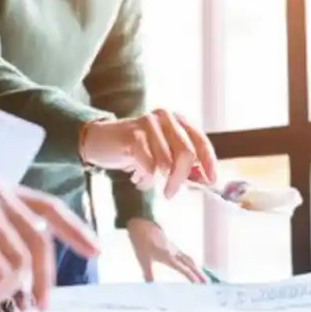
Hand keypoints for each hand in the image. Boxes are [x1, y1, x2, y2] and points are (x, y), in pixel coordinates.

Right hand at [80, 109, 217, 198]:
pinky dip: (144, 178)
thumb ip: (183, 165)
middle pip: (186, 153)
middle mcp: (166, 118)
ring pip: (166, 163)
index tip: (210, 182)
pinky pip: (148, 166)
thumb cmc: (135, 150)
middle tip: (171, 194)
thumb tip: (204, 181)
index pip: (201, 142)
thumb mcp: (163, 155)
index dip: (209, 164)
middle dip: (181, 178)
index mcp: (177, 120)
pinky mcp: (133, 135)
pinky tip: (136, 177)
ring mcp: (149, 124)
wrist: (100, 141)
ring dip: (157, 180)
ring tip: (146, 181)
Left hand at [126, 218, 207, 283]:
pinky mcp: (172, 246)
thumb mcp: (143, 259)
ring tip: (204, 277)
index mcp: (169, 256)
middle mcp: (175, 252)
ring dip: (197, 268)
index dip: (193, 277)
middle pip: (191, 264)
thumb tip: (150, 287)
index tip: (201, 285)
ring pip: (189, 259)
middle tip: (208, 283)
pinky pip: (185, 256)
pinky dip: (191, 263)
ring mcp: (174, 248)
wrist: (141, 223)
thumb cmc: (141, 241)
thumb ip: (148, 274)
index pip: (184, 269)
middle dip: (200, 274)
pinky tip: (191, 266)